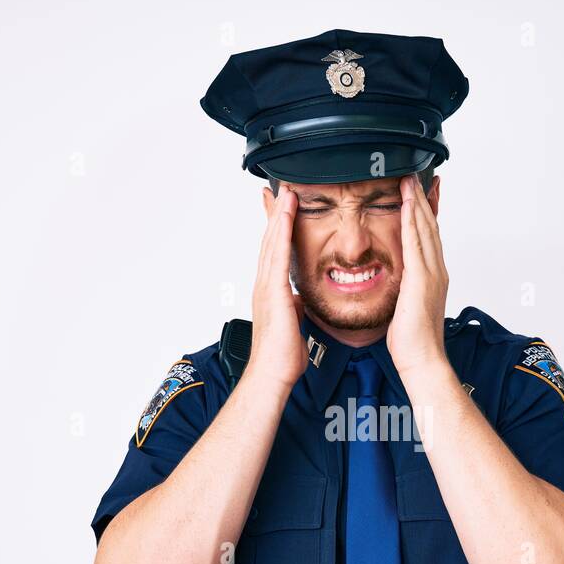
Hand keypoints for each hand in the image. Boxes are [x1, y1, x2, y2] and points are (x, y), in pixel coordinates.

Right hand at [247, 186, 306, 390]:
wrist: (273, 374)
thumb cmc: (283, 356)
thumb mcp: (294, 324)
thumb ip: (295, 309)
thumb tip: (299, 302)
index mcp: (271, 292)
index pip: (274, 253)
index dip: (277, 230)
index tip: (281, 210)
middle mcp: (264, 285)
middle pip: (269, 241)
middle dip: (275, 214)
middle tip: (279, 189)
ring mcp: (266, 287)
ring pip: (271, 242)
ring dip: (279, 215)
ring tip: (286, 192)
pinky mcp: (273, 292)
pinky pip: (277, 255)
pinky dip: (281, 232)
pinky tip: (287, 215)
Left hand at [388, 173, 449, 375]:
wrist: (422, 360)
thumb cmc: (412, 342)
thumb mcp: (406, 308)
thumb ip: (403, 291)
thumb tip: (395, 287)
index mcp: (432, 277)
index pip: (429, 237)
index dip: (426, 213)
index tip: (423, 192)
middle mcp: (436, 270)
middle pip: (430, 226)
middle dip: (424, 199)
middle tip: (418, 174)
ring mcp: (431, 273)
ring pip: (425, 228)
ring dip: (417, 202)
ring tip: (410, 179)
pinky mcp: (421, 278)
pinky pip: (415, 241)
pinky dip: (411, 219)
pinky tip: (406, 203)